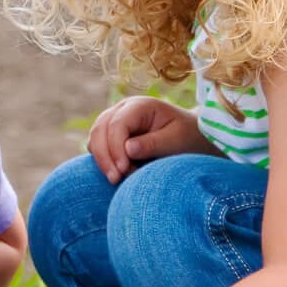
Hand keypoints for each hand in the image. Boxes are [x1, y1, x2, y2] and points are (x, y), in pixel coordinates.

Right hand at [87, 97, 201, 182]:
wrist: (192, 137)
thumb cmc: (187, 138)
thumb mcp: (176, 141)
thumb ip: (152, 144)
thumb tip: (127, 149)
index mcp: (140, 106)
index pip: (117, 124)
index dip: (116, 148)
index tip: (123, 170)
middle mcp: (123, 109)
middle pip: (100, 130)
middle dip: (105, 157)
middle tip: (116, 180)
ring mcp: (115, 120)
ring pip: (95, 138)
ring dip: (103, 160)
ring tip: (120, 178)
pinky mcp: (112, 135)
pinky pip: (98, 147)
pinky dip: (104, 161)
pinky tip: (120, 173)